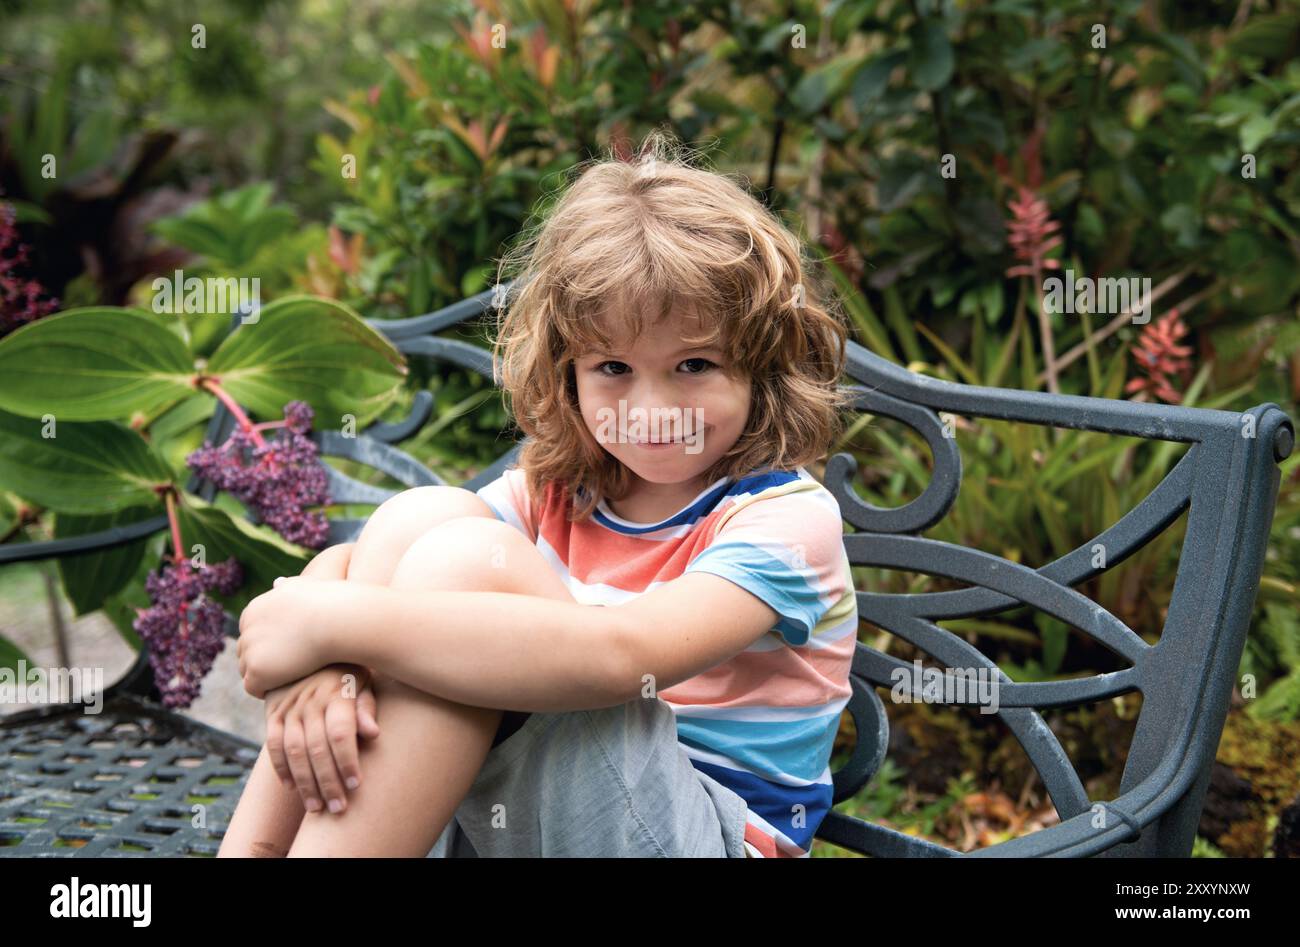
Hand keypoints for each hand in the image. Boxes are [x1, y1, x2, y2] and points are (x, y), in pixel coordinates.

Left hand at [238, 575, 351, 697]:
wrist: (334, 620)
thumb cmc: (328, 602)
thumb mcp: (302, 586)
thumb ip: (287, 587)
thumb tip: (277, 583)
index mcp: (253, 610)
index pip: (251, 635)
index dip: (269, 646)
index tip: (288, 653)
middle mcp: (246, 628)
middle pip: (246, 653)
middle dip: (264, 661)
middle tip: (288, 669)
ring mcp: (250, 650)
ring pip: (248, 671)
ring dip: (265, 676)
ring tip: (289, 678)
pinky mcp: (257, 670)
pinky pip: (253, 687)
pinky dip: (266, 689)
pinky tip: (286, 686)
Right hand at [265, 663, 379, 814]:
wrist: (312, 641)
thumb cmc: (348, 668)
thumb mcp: (363, 679)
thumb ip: (366, 706)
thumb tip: (373, 732)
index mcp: (337, 693)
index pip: (340, 733)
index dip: (347, 761)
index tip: (356, 785)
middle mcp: (311, 701)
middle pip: (317, 748)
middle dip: (328, 782)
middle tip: (338, 809)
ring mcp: (289, 706)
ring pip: (293, 751)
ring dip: (304, 783)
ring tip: (317, 808)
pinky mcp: (273, 712)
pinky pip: (272, 744)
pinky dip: (280, 768)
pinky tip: (291, 788)